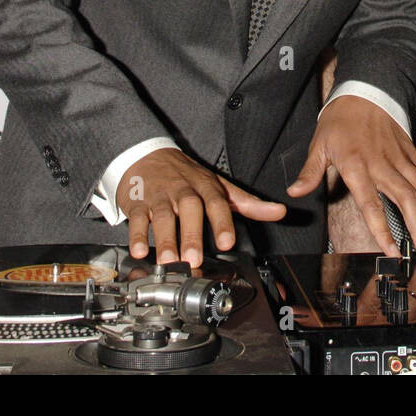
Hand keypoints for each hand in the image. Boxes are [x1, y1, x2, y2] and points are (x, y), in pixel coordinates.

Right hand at [116, 148, 286, 265]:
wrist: (147, 153)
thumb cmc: (186, 175)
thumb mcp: (219, 185)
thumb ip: (248, 203)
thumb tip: (279, 212)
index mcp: (205, 186)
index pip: (217, 203)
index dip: (222, 223)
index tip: (228, 242)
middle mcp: (183, 190)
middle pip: (189, 209)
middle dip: (191, 235)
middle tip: (194, 259)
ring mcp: (159, 196)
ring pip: (162, 216)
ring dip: (165, 240)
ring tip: (168, 262)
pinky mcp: (137, 202)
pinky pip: (136, 217)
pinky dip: (136, 234)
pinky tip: (139, 251)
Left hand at [287, 95, 415, 258]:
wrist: (367, 90)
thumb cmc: (341, 119)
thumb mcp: (320, 143)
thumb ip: (310, 171)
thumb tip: (294, 192)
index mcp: (357, 165)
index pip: (372, 204)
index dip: (383, 229)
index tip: (392, 251)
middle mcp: (383, 164)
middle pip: (407, 200)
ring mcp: (402, 160)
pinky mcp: (414, 155)